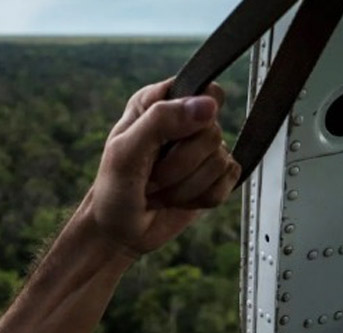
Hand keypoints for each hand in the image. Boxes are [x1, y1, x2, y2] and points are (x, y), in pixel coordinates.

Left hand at [86, 78, 240, 258]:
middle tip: (150, 176)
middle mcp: (183, 121)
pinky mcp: (215, 177)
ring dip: (184, 187)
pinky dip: (199, 198)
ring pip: (220, 162)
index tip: (167, 141)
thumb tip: (208, 105)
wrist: (118, 232)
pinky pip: (228, 183)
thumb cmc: (114, 190)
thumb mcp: (125, 152)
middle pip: (212, 133)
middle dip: (178, 165)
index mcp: (158, 102)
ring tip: (159, 190)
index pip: (203, 91)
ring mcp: (202, 150)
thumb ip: (160, 121)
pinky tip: (177, 200)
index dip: (192, 118)